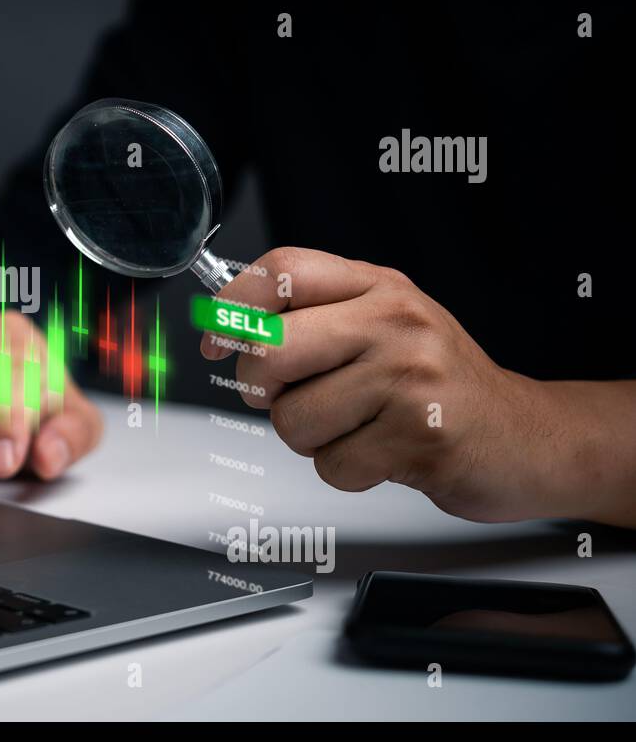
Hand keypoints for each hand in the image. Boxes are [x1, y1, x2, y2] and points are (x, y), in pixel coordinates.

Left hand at [199, 247, 593, 522]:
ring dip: (310, 439)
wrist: (526, 436)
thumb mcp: (382, 326)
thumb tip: (224, 330)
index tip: (215, 340)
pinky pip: (331, 466)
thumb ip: (312, 318)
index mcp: (378, 287)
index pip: (283, 269)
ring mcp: (411, 377)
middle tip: (286, 396)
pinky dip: (346, 471)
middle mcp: (395, 322)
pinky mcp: (420, 436)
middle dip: (259, 387)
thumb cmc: (438, 384)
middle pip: (270, 348)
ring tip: (357, 426)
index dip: (232, 306)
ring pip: (293, 418)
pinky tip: (383, 453)